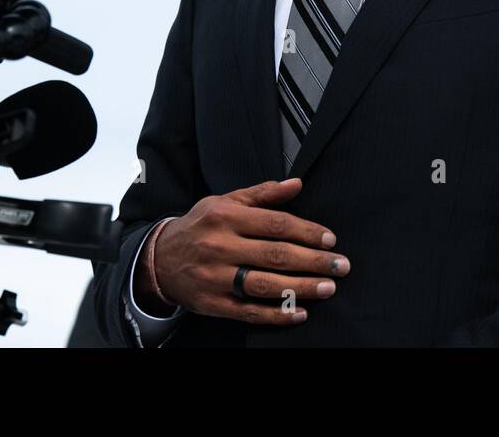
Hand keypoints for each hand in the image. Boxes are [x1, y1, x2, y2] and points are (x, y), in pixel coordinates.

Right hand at [134, 178, 348, 324]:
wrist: (158, 259)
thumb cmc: (201, 226)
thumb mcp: (225, 201)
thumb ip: (263, 193)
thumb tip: (297, 184)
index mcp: (226, 217)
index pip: (276, 224)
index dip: (307, 232)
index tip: (330, 240)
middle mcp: (220, 246)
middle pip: (276, 255)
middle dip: (313, 261)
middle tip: (341, 266)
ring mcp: (215, 277)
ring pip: (265, 285)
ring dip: (301, 288)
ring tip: (328, 288)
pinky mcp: (212, 303)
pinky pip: (248, 312)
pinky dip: (276, 315)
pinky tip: (299, 313)